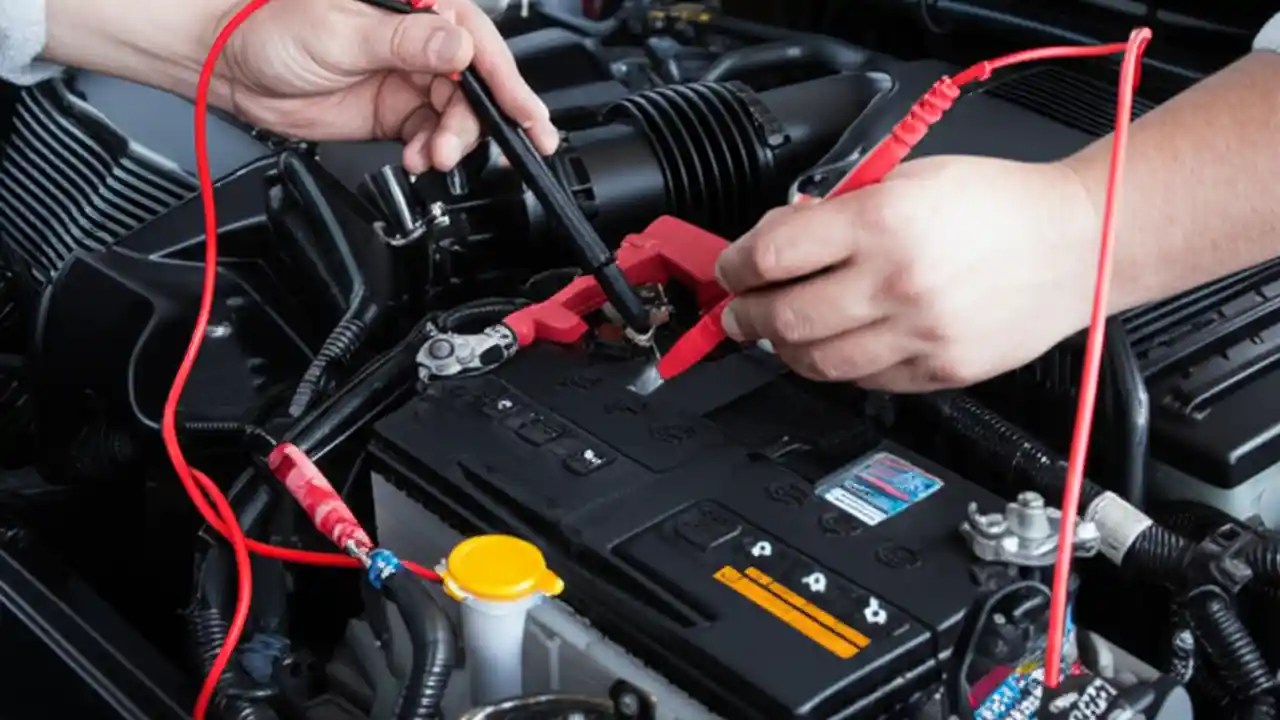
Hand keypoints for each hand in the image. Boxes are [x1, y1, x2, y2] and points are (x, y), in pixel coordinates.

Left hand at [215, 0, 558, 171]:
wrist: (229, 66)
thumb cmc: (271, 27)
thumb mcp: (343, 32)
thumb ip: (407, 42)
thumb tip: (458, 44)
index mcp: (419, 6)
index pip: (478, 42)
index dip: (507, 82)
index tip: (526, 116)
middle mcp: (422, 40)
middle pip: (478, 85)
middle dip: (480, 122)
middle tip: (460, 148)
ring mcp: (410, 76)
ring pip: (459, 115)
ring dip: (452, 142)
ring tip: (430, 156)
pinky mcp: (396, 110)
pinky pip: (432, 134)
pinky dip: (431, 152)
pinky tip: (416, 158)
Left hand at [713, 156, 1099, 392]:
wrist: (1079, 242)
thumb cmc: (997, 204)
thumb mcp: (907, 177)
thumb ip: (837, 209)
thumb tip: (777, 237)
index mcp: (882, 220)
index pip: (772, 256)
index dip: (735, 266)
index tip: (731, 268)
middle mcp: (897, 281)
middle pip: (783, 318)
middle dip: (746, 316)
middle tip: (740, 311)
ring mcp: (919, 334)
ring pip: (816, 363)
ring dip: (784, 349)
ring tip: (780, 332)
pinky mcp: (940, 371)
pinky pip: (864, 382)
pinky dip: (838, 367)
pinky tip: (838, 345)